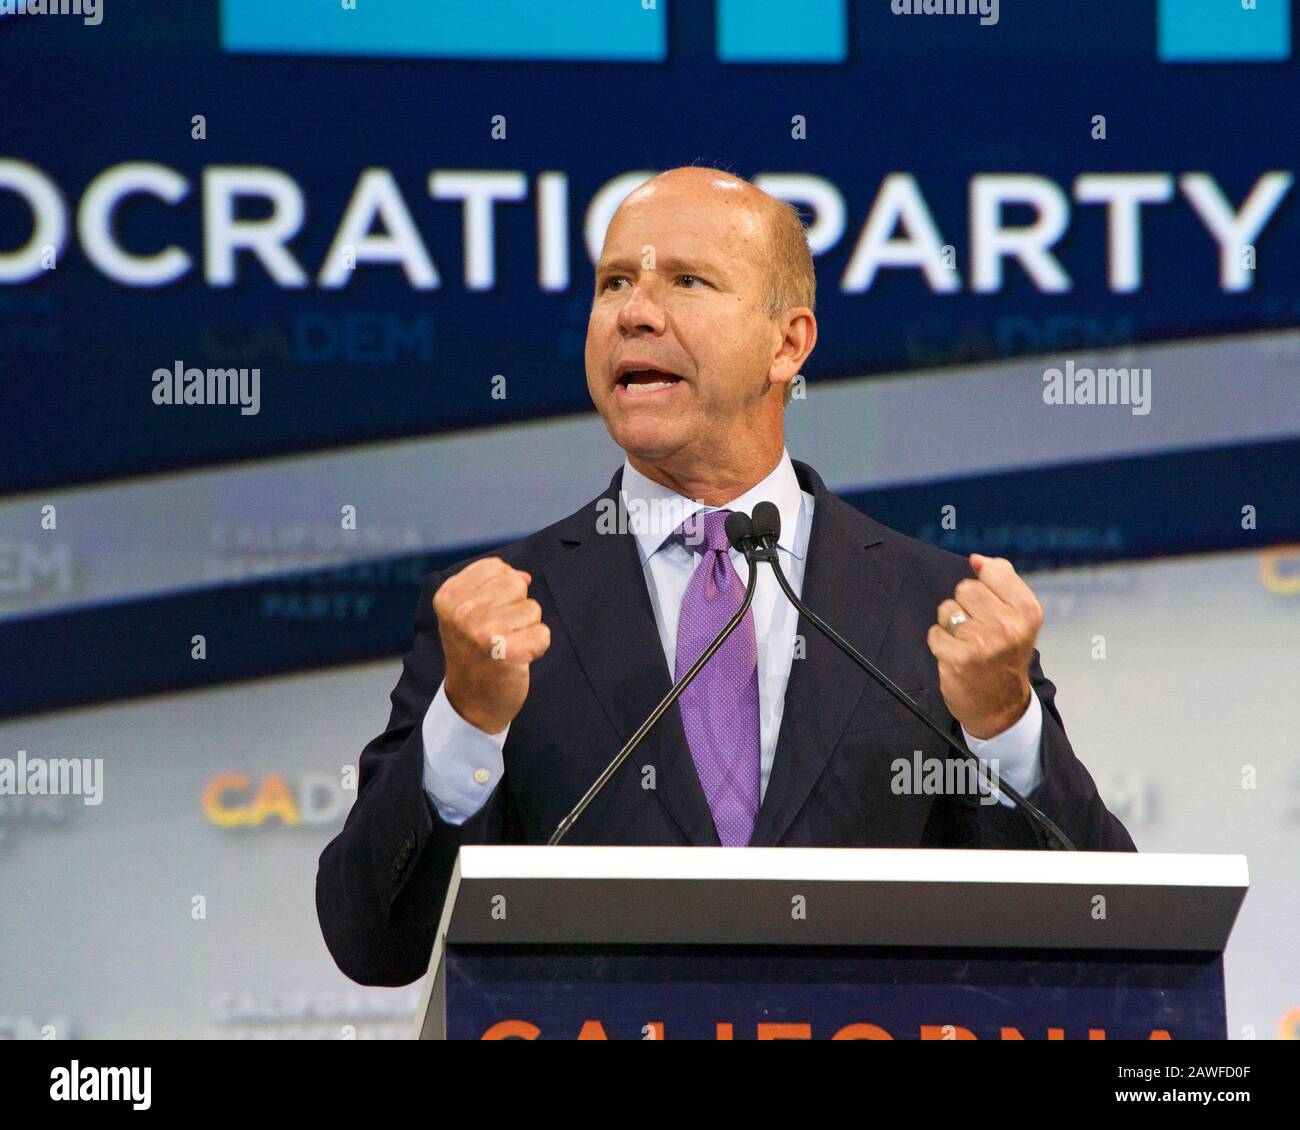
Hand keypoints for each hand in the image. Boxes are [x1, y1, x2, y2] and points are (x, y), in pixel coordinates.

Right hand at [433, 557, 550, 734]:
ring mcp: (484, 632)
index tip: (487, 615)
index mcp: (449, 596)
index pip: (497, 568)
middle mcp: (463, 611)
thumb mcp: (464, 611)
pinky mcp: (508, 652)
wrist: (471, 702)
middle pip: (517, 584)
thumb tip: (523, 576)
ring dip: (527, 629)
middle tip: (498, 633)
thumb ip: (490, 585)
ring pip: (533, 609)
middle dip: (516, 607)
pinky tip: (518, 659)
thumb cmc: (473, 652)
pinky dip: (537, 647)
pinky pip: (543, 633)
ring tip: (506, 647)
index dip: (501, 591)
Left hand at [926, 554, 1043, 739]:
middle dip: (965, 606)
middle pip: (965, 588)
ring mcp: (984, 643)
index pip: (990, 571)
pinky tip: (956, 656)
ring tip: (968, 644)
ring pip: (947, 609)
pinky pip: (934, 632)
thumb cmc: (1006, 653)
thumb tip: (977, 559)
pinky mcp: (959, 658)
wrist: (1001, 706)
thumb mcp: (1018, 616)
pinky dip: (940, 643)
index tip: (992, 608)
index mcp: (1027, 611)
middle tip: (978, 630)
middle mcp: (1009, 626)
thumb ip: (1002, 579)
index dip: (984, 587)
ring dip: (951, 625)